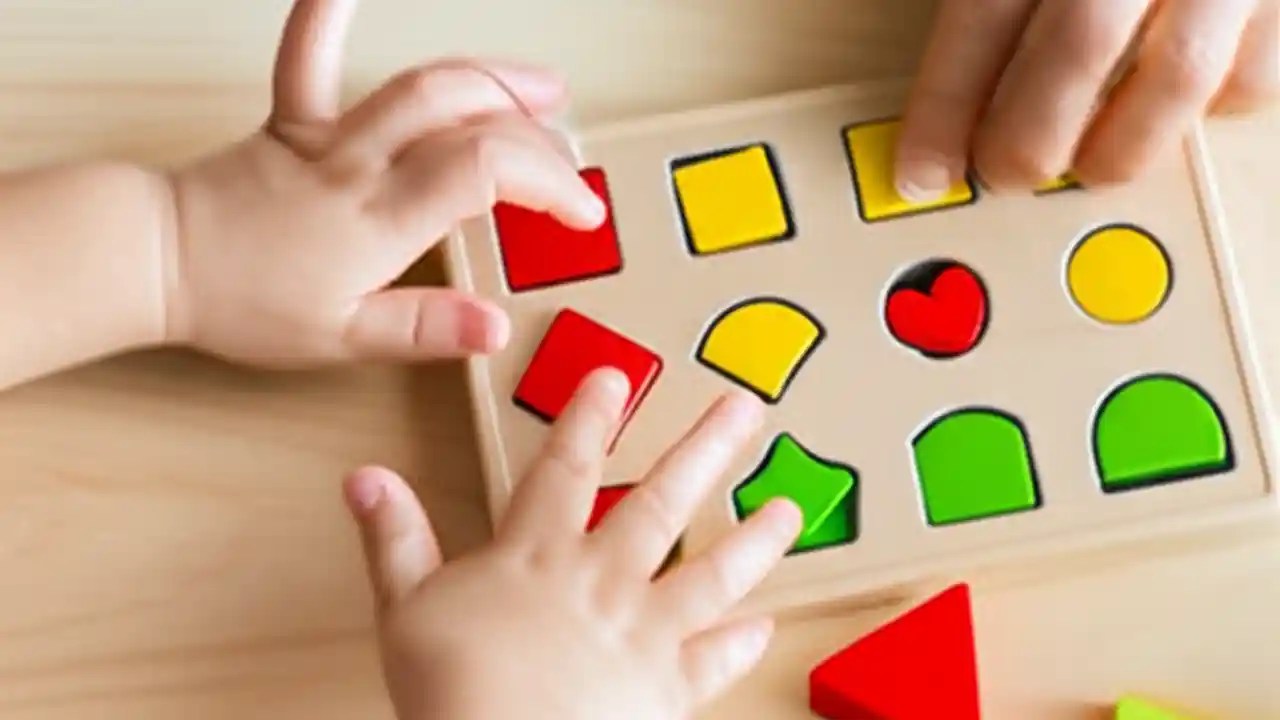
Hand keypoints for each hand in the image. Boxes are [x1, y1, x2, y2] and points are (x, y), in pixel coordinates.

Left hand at [166, 0, 604, 365]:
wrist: (159, 262)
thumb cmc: (243, 301)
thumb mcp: (345, 339)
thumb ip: (426, 329)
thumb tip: (497, 326)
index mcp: (378, 221)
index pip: (487, 174)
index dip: (548, 184)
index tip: (580, 212)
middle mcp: (360, 166)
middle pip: (469, 121)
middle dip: (536, 136)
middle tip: (570, 160)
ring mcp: (329, 135)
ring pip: (422, 83)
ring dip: (492, 77)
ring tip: (541, 85)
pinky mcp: (296, 119)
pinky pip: (310, 52)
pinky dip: (331, 9)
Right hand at [341, 370, 802, 719]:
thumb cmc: (453, 690)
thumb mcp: (404, 608)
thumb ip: (394, 538)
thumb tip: (367, 479)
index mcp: (538, 555)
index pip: (565, 467)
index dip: (589, 417)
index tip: (617, 378)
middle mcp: (602, 580)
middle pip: (663, 500)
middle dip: (707, 448)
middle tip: (746, 408)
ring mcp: (643, 632)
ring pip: (712, 571)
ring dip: (755, 537)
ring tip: (790, 508)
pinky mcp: (668, 687)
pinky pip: (714, 660)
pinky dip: (740, 643)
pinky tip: (765, 624)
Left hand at [896, 0, 1277, 195]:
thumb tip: (948, 79)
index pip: (984, 15)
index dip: (947, 105)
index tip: (921, 170)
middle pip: (1079, 46)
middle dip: (1028, 138)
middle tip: (1003, 173)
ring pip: (1180, 75)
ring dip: (1119, 148)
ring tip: (1085, 166)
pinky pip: (1252, 70)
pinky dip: (1206, 108)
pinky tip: (1166, 110)